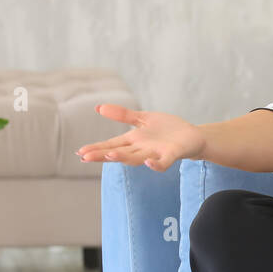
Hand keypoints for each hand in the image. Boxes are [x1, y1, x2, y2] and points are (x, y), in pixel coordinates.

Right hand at [76, 104, 204, 170]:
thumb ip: (123, 115)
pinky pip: (163, 162)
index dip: (96, 148)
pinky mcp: (172, 154)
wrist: (193, 136)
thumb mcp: (143, 119)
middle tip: (85, 157)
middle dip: (103, 155)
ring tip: (109, 155)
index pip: (111, 144)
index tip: (80, 153)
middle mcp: (142, 149)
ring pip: (136, 157)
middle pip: (119, 153)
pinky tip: (148, 162)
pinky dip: (156, 164)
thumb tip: (99, 107)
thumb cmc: (167, 129)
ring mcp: (156, 153)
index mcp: (133, 140)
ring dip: (124, 157)